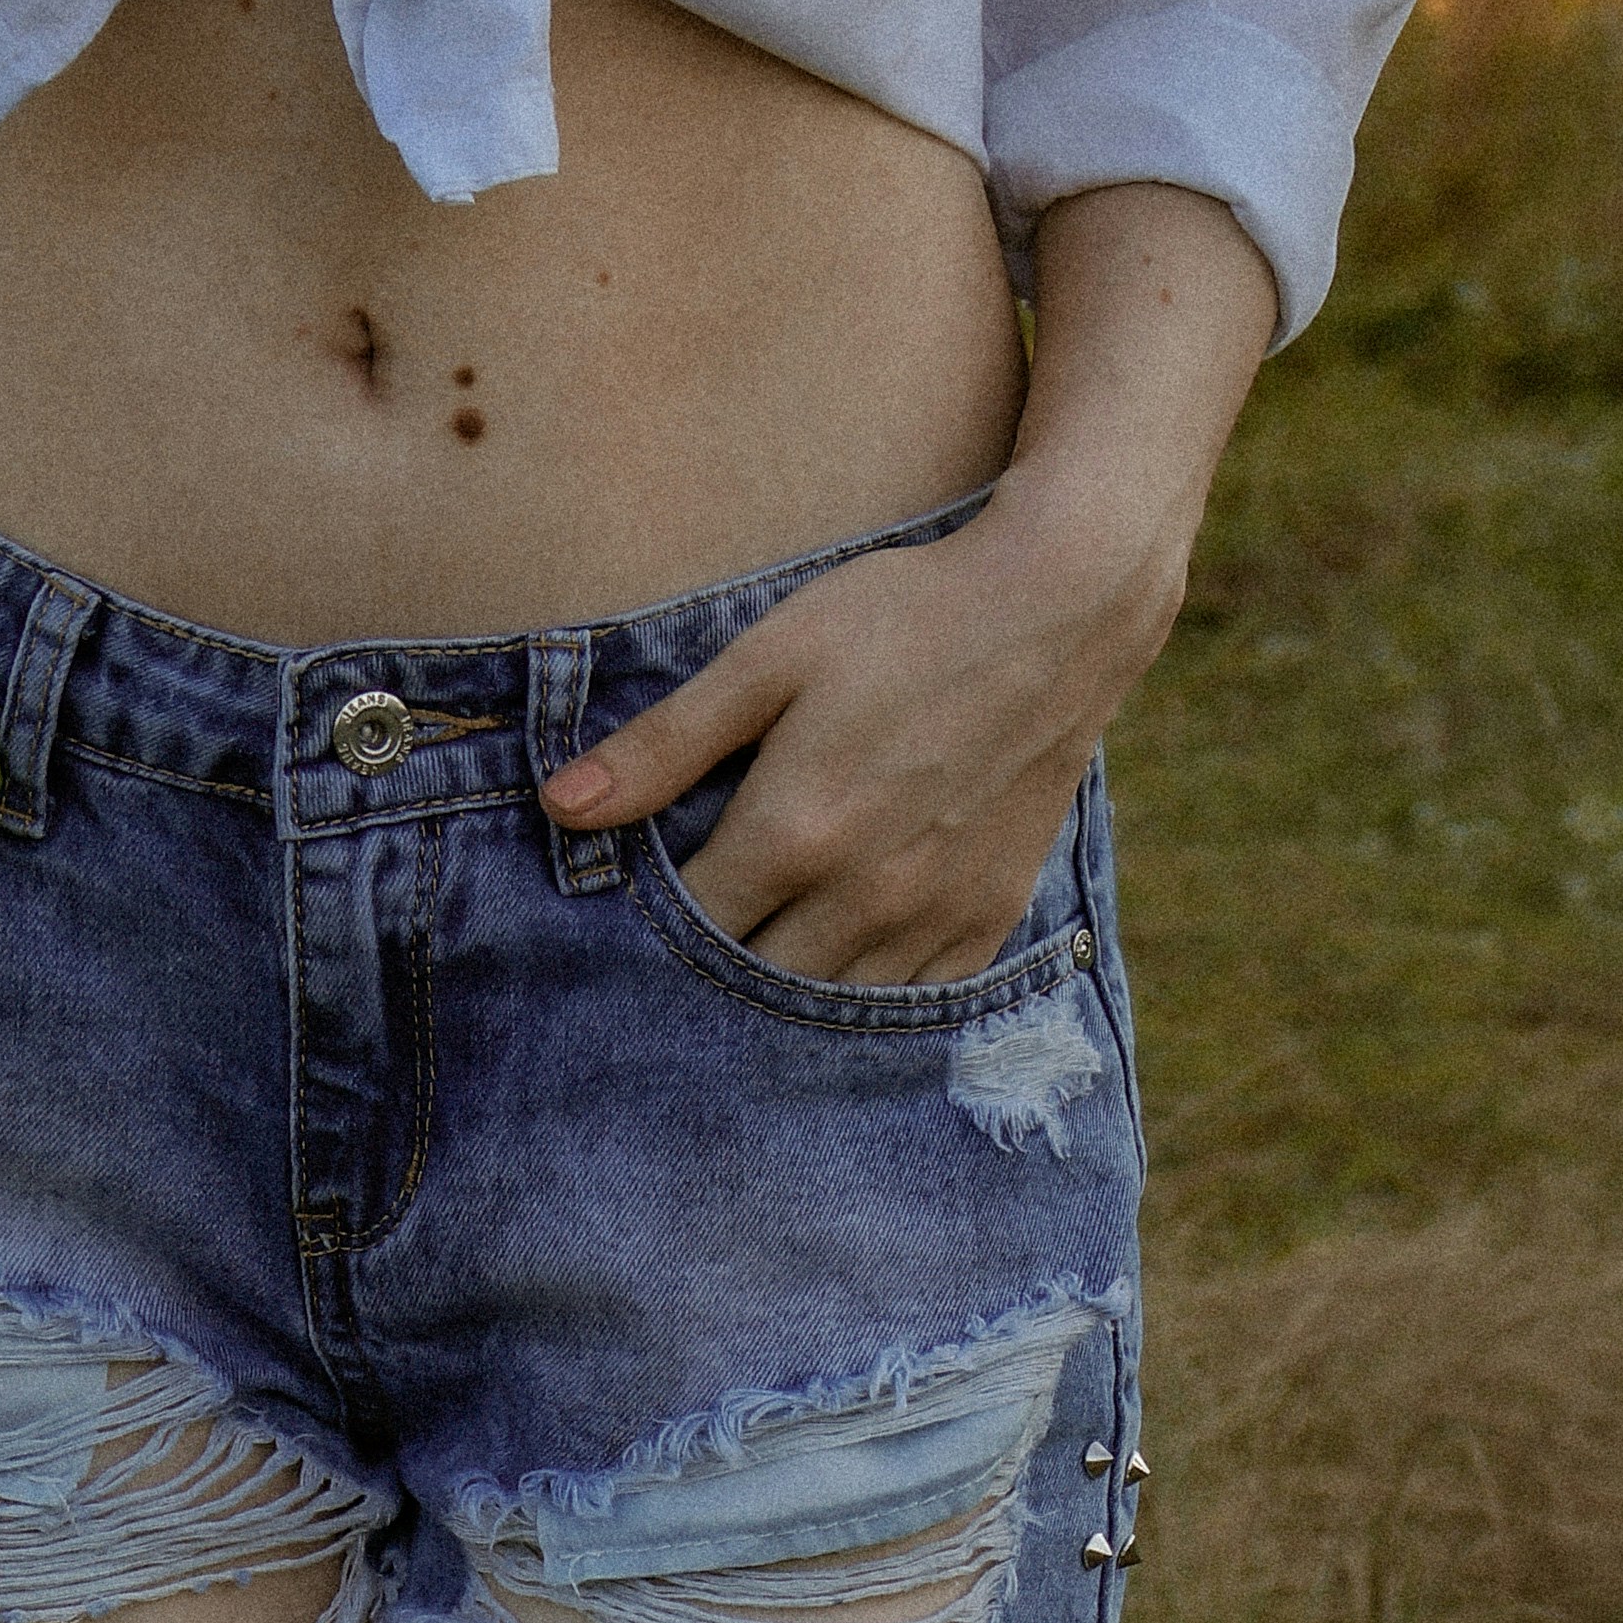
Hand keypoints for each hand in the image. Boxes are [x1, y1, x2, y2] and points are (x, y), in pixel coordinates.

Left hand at [538, 481, 1185, 988]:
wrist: (1061, 608)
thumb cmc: (904, 616)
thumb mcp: (771, 656)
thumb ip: (666, 742)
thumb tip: (561, 808)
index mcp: (795, 832)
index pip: (687, 931)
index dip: (646, 937)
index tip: (623, 928)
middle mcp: (862, 895)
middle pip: (750, 988)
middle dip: (705, 984)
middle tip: (671, 973)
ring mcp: (930, 917)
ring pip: (827, 1015)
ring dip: (780, 1012)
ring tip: (742, 992)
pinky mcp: (986, 920)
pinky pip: (909, 1008)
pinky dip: (862, 1012)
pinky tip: (831, 988)